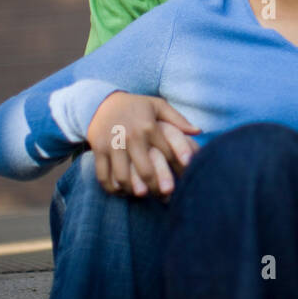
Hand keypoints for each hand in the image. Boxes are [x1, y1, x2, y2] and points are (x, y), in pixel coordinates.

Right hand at [86, 92, 200, 198]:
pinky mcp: (98, 150)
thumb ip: (177, 119)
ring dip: (133, 191)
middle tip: (165, 196)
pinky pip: (103, 175)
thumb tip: (198, 131)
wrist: (101, 102)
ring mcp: (113, 145)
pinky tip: (121, 191)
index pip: (167, 152)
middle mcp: (131, 137)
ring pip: (123, 177)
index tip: (187, 179)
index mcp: (149, 126)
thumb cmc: (135, 106)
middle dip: (157, 186)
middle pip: (145, 170)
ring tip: (142, 195)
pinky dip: (112, 188)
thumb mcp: (157, 105)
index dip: (179, 167)